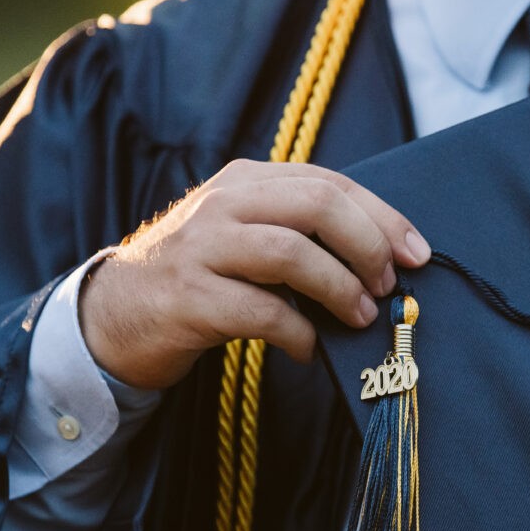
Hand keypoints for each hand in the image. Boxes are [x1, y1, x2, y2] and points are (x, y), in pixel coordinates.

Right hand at [80, 159, 430, 388]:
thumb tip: (380, 258)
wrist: (114, 315)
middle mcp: (223, 204)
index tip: (416, 253)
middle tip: (386, 285)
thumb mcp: (243, 235)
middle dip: (367, 246)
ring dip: (339, 288)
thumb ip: (297, 231)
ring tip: (358, 317)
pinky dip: (299, 334)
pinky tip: (308, 349)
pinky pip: (261, 312)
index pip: (329, 183)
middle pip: (316, 205)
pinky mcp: (189, 298)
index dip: (382, 217)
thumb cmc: (199, 278)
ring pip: (291, 253)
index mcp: (245, 181)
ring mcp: (202, 248)